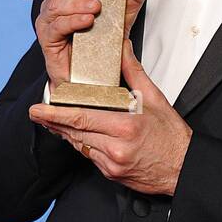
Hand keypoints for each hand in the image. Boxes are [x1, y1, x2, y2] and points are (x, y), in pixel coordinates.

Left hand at [28, 38, 191, 196]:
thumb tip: (122, 48)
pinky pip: (90, 157)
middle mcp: (115, 148)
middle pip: (74, 132)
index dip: (55, 114)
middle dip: (54, 122)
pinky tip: (81, 135)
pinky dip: (84, 144)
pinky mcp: (111, 174)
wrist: (184, 169)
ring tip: (54, 121)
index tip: (38, 109)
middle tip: (37, 113)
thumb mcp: (155, 99)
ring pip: (80, 145)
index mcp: (125, 126)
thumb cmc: (172, 136)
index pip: (81, 117)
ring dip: (67, 133)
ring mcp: (112, 164)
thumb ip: (133, 72)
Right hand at [35, 0, 146, 85]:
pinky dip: (72, 20)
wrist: (95, 70)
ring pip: (55, 4)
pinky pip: (56, 25)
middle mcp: (55, 4)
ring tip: (95, 8)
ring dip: (76, 3)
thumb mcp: (125, 12)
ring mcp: (49, 21)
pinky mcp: (48, 39)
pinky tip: (87, 20)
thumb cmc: (104, 38)